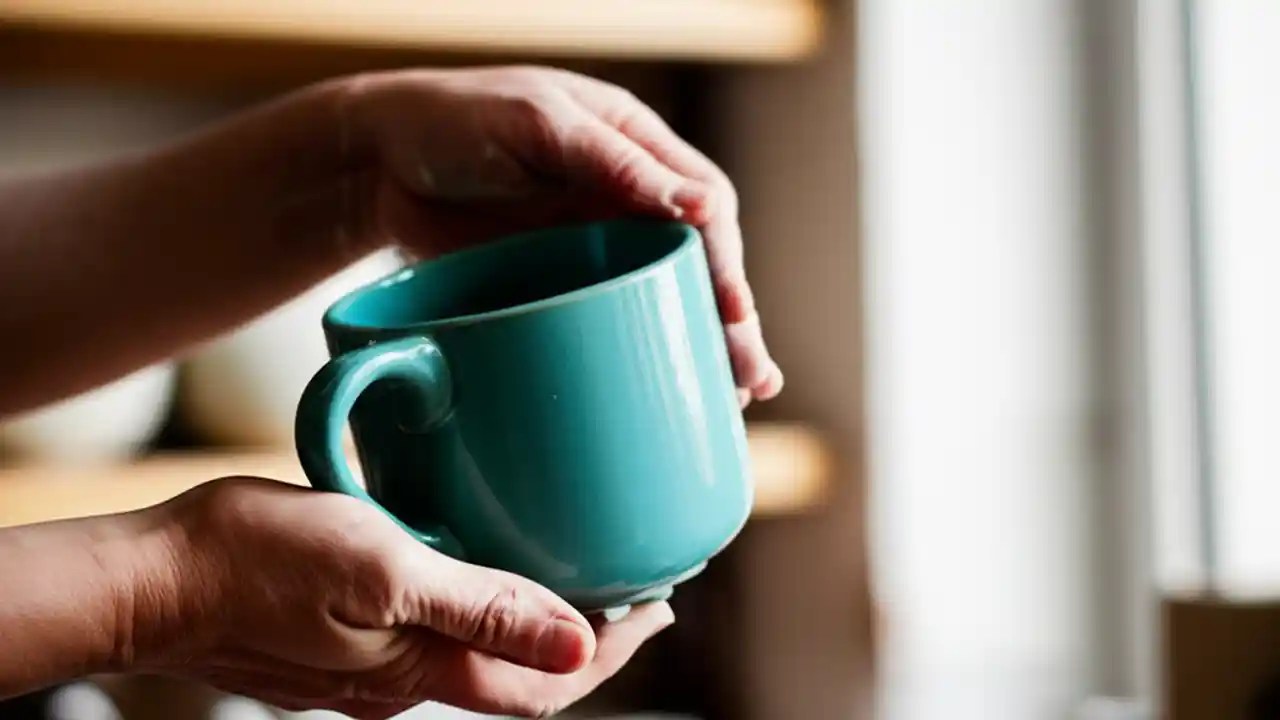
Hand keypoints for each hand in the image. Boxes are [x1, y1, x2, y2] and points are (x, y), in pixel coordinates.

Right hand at [135, 477, 672, 718]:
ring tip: (569, 578)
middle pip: (521, 678)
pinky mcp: (344, 635)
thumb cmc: (261, 564)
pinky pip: (436, 633)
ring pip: (480, 656)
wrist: (157, 579)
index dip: (612, 650)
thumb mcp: (385, 570)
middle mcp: (406, 677)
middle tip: (629, 593)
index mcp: (424, 668)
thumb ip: (480, 610)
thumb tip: (578, 645)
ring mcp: (372, 660)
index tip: (659, 607)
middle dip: (585, 642)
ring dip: (534, 624)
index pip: (547, 682)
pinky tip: (477, 566)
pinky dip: (480, 608)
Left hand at [337, 66, 782, 405]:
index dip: (724, 260)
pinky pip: (609, 326)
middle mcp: (626, 201)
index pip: (703, 206)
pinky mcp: (557, 290)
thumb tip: (702, 211)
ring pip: (662, 302)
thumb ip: (614, 163)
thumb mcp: (537, 125)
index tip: (732, 312)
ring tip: (733, 404)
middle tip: (752, 379)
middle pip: (696, 265)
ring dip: (699, 351)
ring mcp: (592, 250)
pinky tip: (663, 397)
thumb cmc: (453, 119)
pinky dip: (638, 361)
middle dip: (730, 323)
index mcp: (635, 147)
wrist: (372, 163)